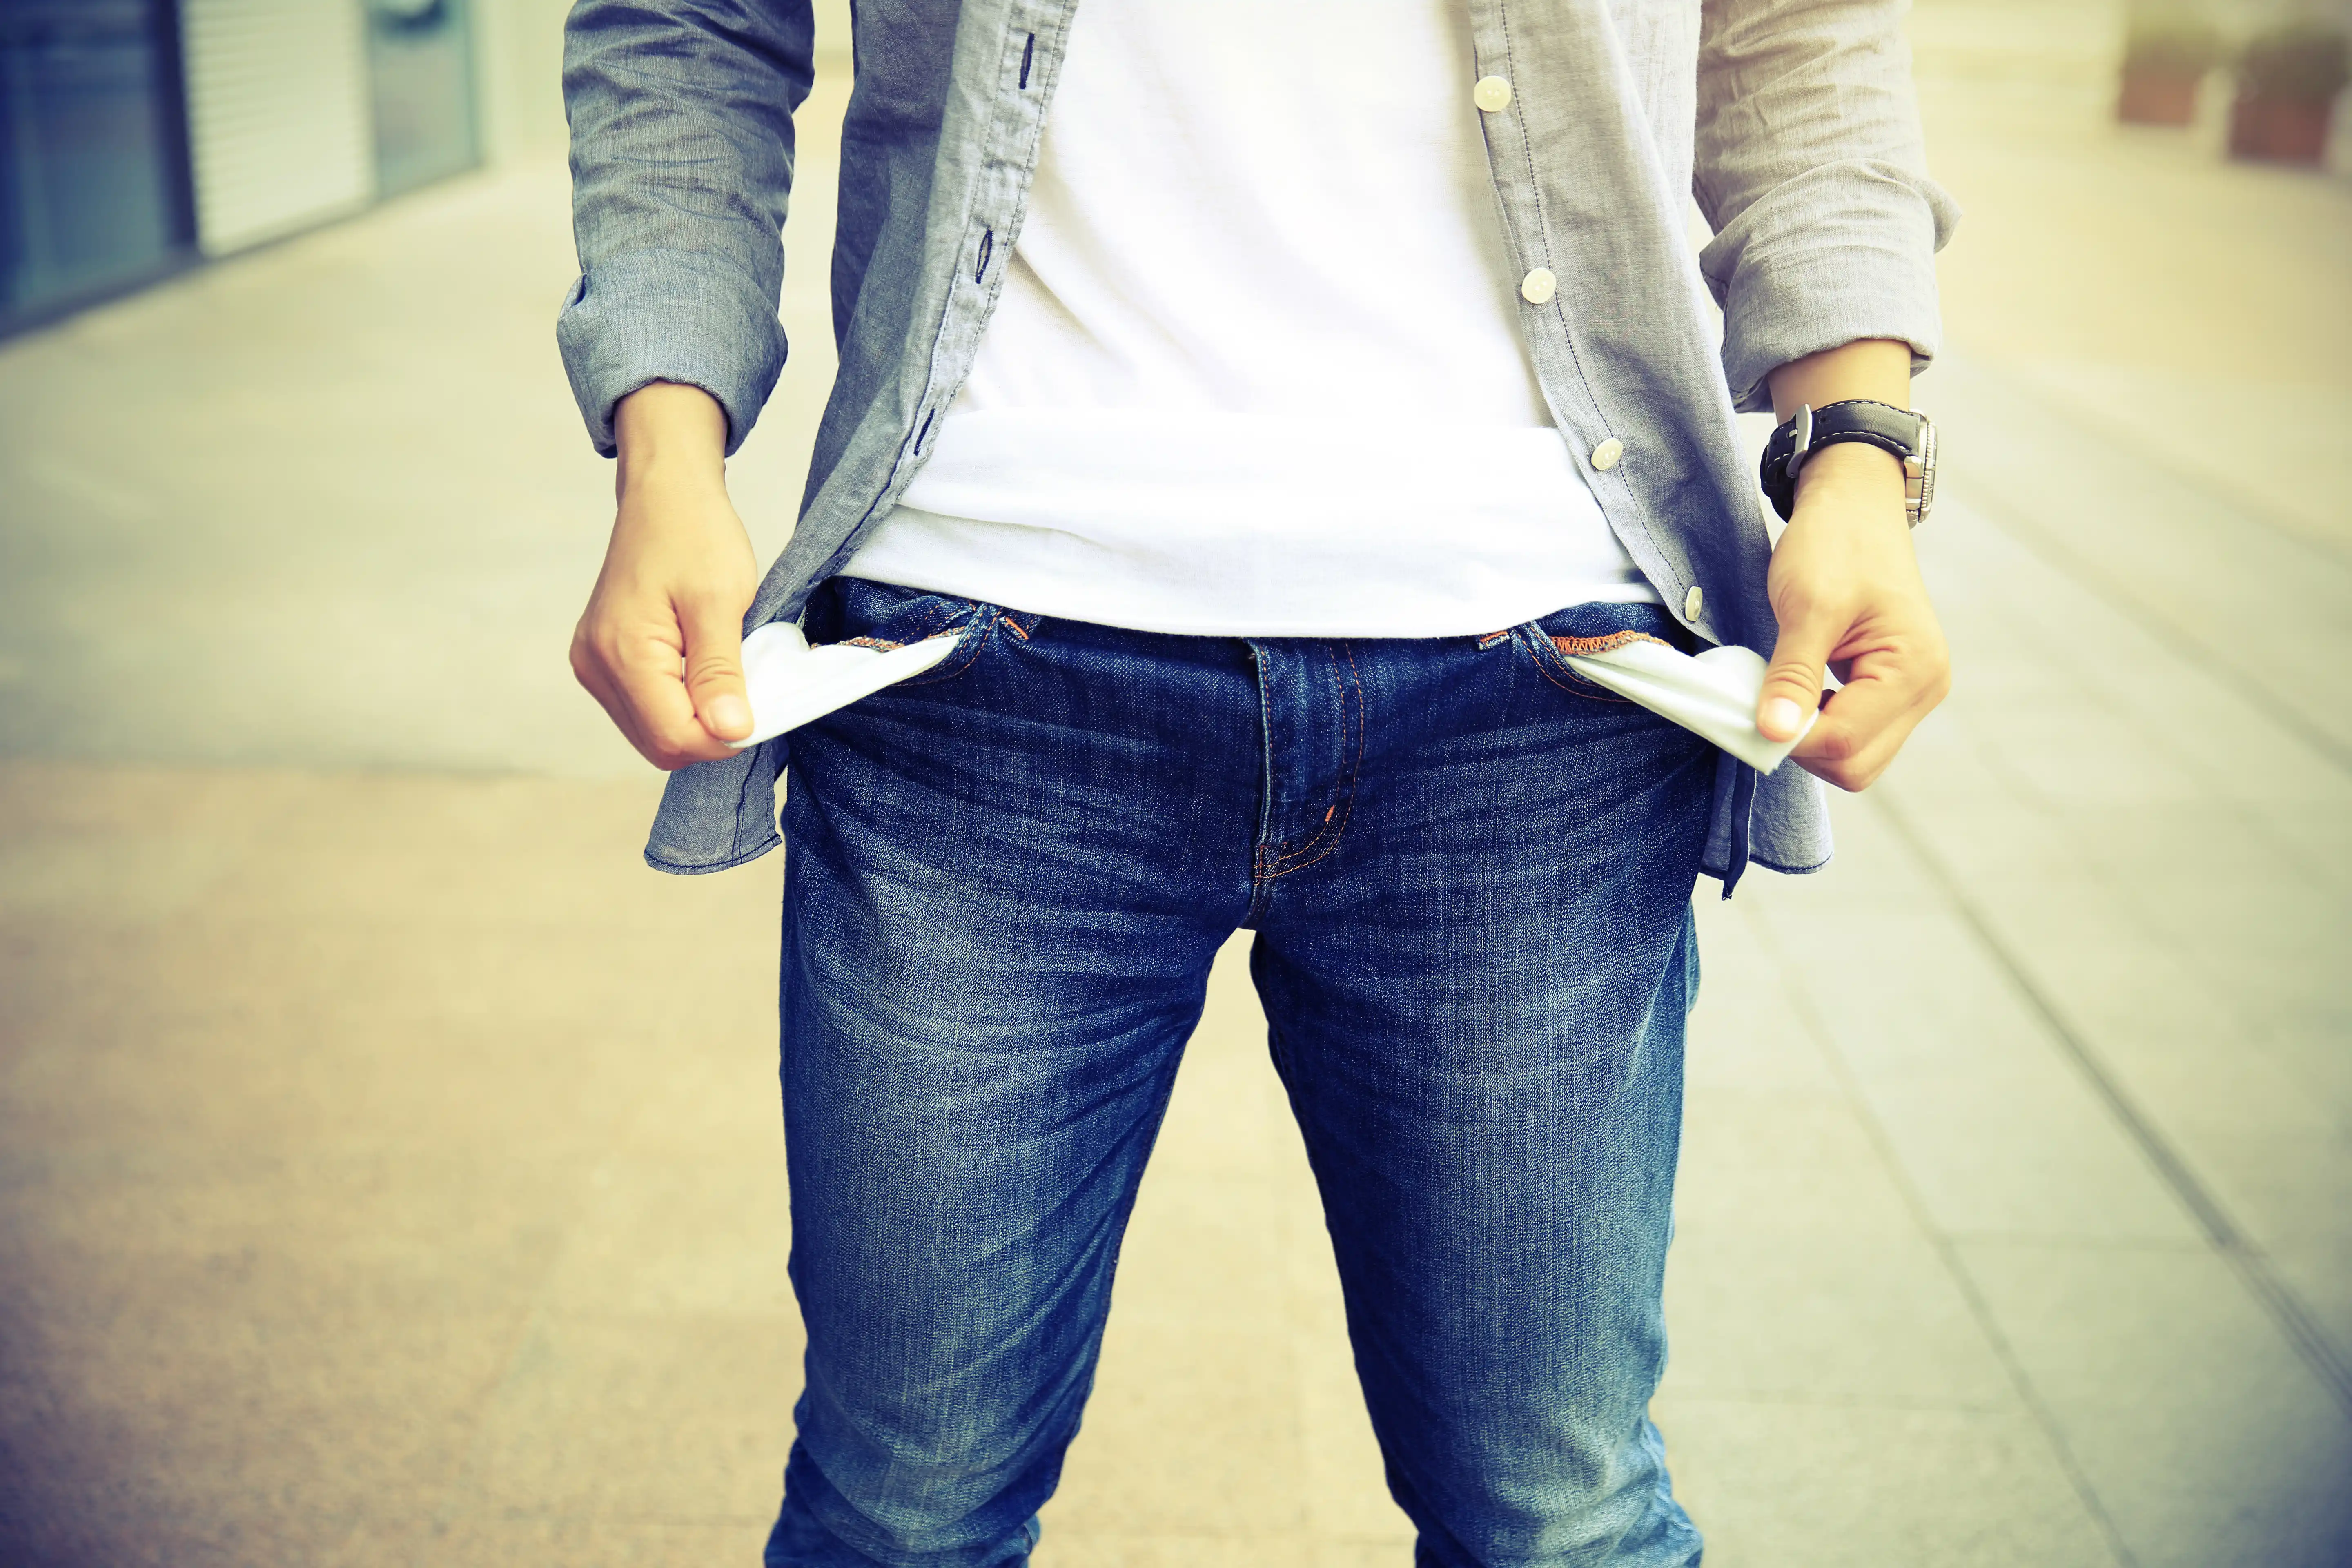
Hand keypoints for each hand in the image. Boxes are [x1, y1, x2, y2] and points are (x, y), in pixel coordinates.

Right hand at [570, 384, 758, 770]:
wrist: (666, 494)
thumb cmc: (696, 534)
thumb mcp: (720, 602)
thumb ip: (720, 672)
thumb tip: (729, 733)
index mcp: (621, 651)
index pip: (674, 736)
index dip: (724, 737)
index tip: (760, 708)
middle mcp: (595, 664)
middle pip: (660, 742)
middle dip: (710, 733)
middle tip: (748, 692)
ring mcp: (594, 663)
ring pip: (652, 732)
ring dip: (695, 720)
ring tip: (724, 673)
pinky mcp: (601, 659)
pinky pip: (644, 708)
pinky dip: (679, 703)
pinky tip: (701, 671)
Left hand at [1755, 443, 1950, 790]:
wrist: (1854, 506)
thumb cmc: (1835, 543)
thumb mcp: (1807, 606)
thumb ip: (1792, 675)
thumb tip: (1774, 733)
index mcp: (1914, 670)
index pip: (1843, 744)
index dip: (1789, 738)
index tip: (1746, 712)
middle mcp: (1925, 689)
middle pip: (1854, 765)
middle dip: (1803, 745)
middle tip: (1765, 702)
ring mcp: (1912, 693)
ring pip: (1854, 757)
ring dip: (1810, 736)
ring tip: (1783, 690)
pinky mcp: (1893, 690)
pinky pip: (1854, 733)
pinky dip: (1819, 723)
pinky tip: (1800, 691)